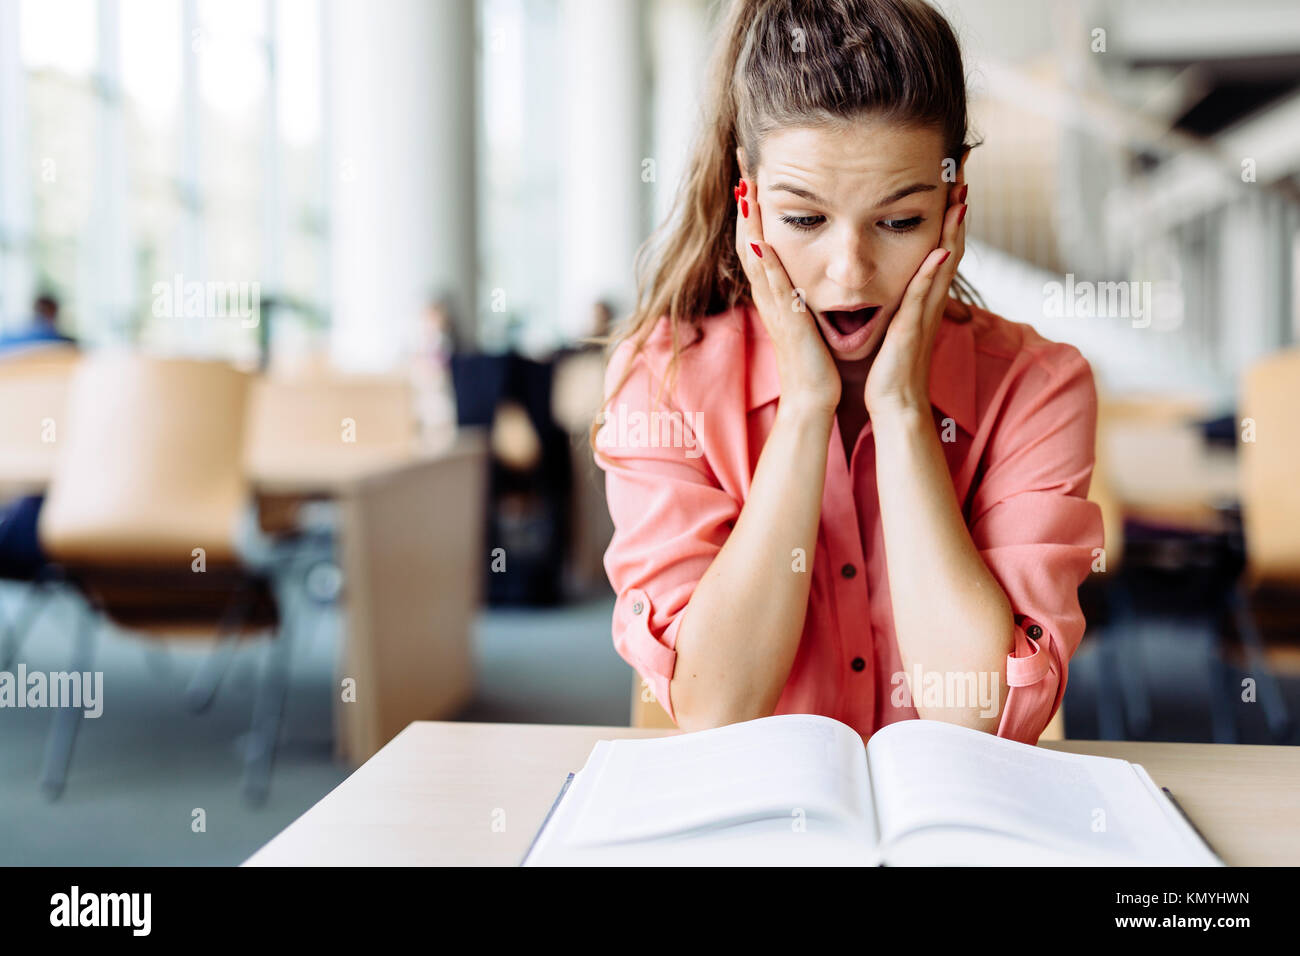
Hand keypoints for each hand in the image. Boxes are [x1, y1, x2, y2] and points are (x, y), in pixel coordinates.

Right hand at [734, 175, 839, 415]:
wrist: (813, 398)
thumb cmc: (815, 360)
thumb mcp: (808, 315)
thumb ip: (803, 291)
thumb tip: (806, 268)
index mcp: (777, 291)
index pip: (760, 237)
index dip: (755, 204)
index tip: (753, 168)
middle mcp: (769, 295)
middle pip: (748, 238)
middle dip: (745, 199)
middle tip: (742, 159)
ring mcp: (774, 308)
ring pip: (755, 257)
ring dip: (748, 222)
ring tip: (745, 186)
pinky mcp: (787, 322)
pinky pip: (772, 287)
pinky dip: (765, 263)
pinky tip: (760, 240)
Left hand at [863, 183, 967, 418]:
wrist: (895, 404)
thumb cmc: (890, 366)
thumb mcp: (894, 322)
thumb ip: (898, 297)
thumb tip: (893, 274)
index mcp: (922, 296)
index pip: (938, 244)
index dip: (945, 212)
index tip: (949, 177)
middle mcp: (929, 300)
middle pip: (950, 245)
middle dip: (957, 208)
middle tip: (963, 170)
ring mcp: (925, 314)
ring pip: (944, 264)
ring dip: (953, 231)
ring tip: (960, 196)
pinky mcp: (913, 331)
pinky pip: (924, 297)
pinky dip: (933, 274)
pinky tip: (938, 251)